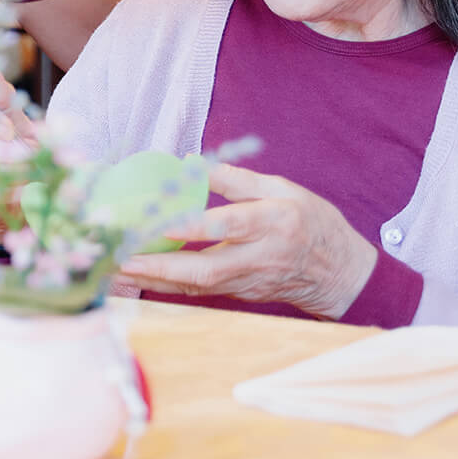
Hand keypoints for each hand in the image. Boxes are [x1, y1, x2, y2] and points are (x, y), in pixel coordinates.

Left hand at [111, 164, 377, 318]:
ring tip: (117, 268)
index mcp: (275, 222)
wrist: (340, 274)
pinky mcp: (241, 295)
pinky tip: (138, 279)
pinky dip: (166, 287)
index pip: (229, 225)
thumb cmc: (311, 222)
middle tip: (122, 257)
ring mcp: (250, 281)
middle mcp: (260, 256)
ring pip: (197, 286)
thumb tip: (192, 163)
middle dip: (161, 266)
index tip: (158, 220)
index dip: (193, 225)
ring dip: (156, 280)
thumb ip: (238, 179)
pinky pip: (199, 292)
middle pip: (206, 268)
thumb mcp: (283, 188)